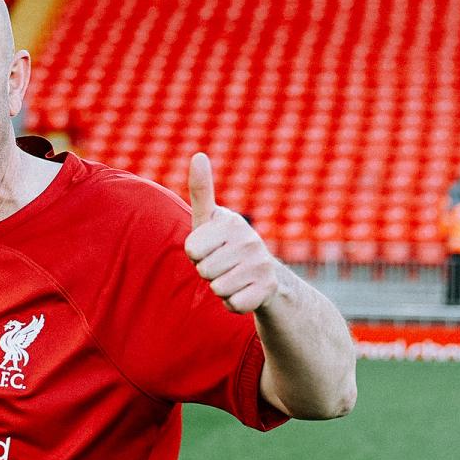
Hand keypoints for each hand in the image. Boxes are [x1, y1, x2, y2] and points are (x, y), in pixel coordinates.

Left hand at [183, 153, 287, 312]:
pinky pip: (232, 304)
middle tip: (223, 265)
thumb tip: (198, 155)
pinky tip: (244, 291)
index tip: (209, 247)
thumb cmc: (224, 245)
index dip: (195, 254)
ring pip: (216, 288)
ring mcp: (262, 264)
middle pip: (203, 270)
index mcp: (231, 222)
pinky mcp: (268, 289)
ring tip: (233, 276)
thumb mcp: (209, 219)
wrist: (265, 276)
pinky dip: (233, 303)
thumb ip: (201, 190)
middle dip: (207, 272)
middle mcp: (250, 240)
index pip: (192, 250)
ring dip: (220, 288)